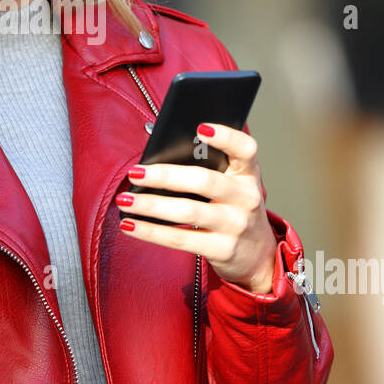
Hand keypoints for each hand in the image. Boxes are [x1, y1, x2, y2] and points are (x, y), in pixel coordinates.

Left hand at [115, 123, 278, 294]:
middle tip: (135, 172)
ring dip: (151, 205)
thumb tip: (156, 156)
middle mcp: (246, 198)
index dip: (226, 137)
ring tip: (125, 200)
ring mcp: (235, 225)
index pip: (245, 149)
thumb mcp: (232, 185)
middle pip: (204, 181)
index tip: (200, 128)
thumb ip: (208, 168)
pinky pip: (180, 239)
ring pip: (188, 211)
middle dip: (165, 176)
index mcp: (248, 173)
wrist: (258, 255)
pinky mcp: (222, 249)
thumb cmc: (233, 209)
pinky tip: (130, 225)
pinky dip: (151, 231)